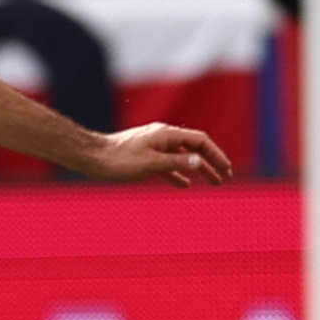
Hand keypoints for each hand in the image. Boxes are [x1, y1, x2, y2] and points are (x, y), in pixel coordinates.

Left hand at [87, 122, 233, 187]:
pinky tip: (185, 185)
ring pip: (182, 157)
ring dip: (198, 170)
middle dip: (212, 163)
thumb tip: (198, 162)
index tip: (227, 169)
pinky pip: (167, 164)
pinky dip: (178, 173)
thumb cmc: (119, 160)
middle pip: (194, 148)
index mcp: (167, 134)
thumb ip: (175, 163)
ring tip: (213, 183)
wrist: (92, 158)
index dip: (216, 154)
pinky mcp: (144, 156)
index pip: (200, 141)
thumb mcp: (150, 163)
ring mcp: (154, 146)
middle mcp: (163, 137)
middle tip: (226, 178)